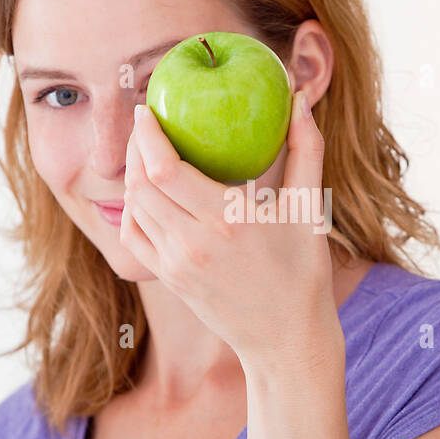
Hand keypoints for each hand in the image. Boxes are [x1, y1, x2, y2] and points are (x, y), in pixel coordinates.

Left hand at [120, 94, 341, 371]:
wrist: (286, 339)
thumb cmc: (303, 271)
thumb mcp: (308, 209)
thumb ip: (306, 149)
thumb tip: (299, 99)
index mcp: (227, 221)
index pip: (165, 170)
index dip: (147, 135)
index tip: (147, 109)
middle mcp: (193, 244)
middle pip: (140, 185)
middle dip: (134, 148)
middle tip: (143, 123)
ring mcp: (176, 265)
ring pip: (133, 209)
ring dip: (132, 175)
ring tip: (144, 152)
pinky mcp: (169, 280)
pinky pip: (134, 236)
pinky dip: (131, 209)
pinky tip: (144, 193)